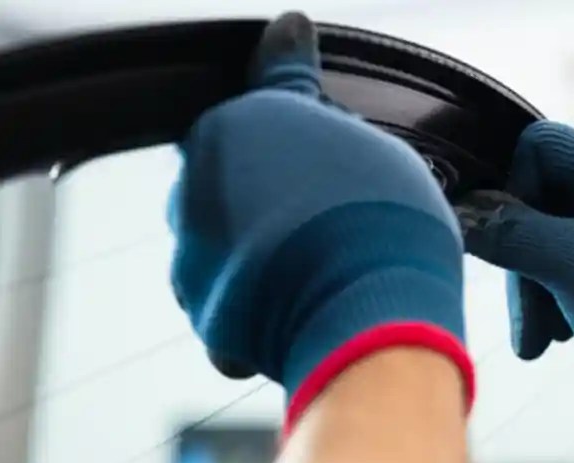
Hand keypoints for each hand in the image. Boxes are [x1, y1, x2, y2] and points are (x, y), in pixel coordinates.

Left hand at [168, 13, 470, 428]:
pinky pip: (237, 313)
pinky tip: (314, 312)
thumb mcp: (357, 131)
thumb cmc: (382, 219)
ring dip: (271, 261)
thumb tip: (289, 27)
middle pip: (236, 190)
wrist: (375, 320)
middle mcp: (191, 190)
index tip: (342, 175)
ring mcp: (194, 260)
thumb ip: (305, 87)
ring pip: (233, 252)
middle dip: (277, 207)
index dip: (306, 153)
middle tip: (341, 225)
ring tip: (331, 274)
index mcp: (226, 130)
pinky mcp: (208, 322)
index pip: (256, 126)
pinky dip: (269, 317)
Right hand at [461, 122, 573, 440]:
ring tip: (540, 343)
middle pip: (534, 200)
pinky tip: (557, 338)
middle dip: (521, 262)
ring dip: (532, 290)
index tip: (515, 240)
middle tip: (525, 323)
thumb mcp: (567, 269)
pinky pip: (560, 263)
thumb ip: (508, 234)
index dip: (513, 188)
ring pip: (541, 238)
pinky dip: (550, 298)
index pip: (537, 146)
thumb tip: (456, 213)